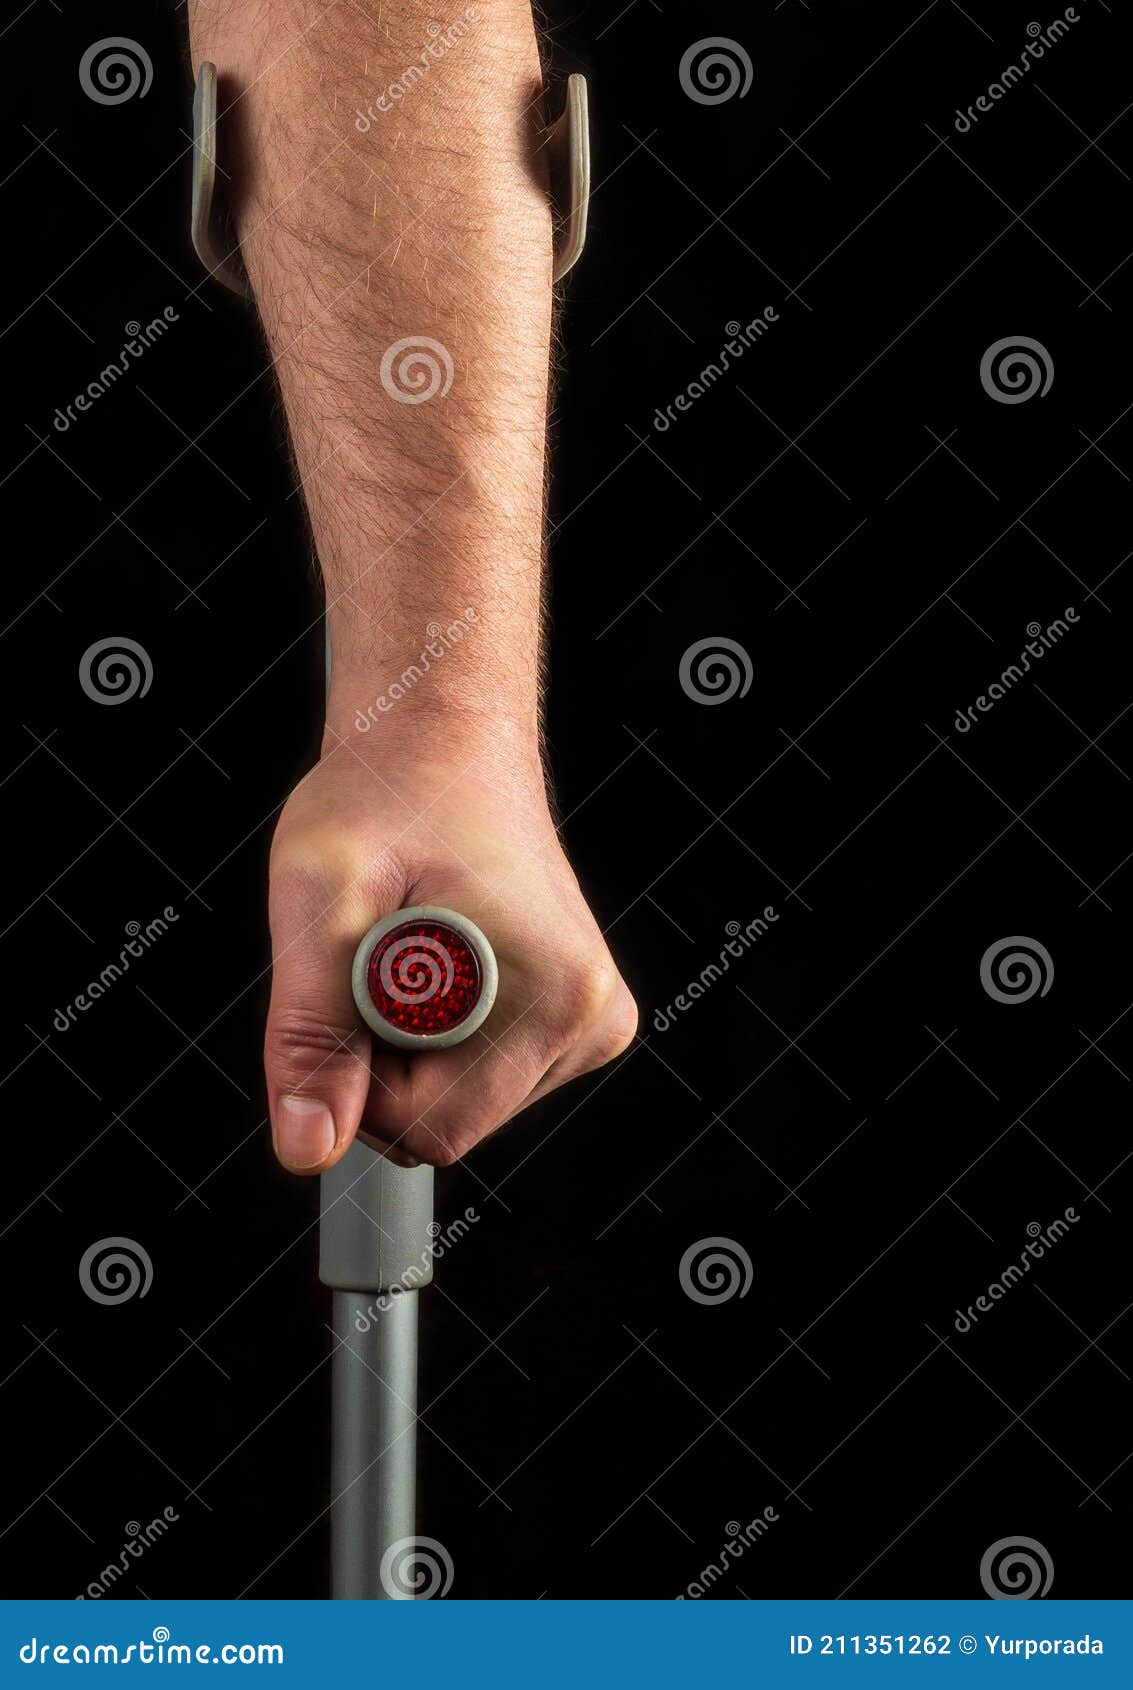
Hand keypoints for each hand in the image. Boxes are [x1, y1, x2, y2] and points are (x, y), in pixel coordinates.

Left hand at [264, 721, 636, 1171]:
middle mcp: (592, 1014)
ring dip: (409, 1050)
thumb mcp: (319, 899)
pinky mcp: (579, 1017)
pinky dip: (440, 1039)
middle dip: (383, 1063)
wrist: (442, 741)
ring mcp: (593, 1018)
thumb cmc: (387, 793)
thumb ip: (309, 1032)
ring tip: (411, 949)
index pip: (430, 1130)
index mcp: (553, 993)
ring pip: (464, 1107)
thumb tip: (309, 1148)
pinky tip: (440, 962)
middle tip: (376, 958)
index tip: (352, 984)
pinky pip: (486, 1080)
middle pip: (449, 1127)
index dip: (357, 1078)